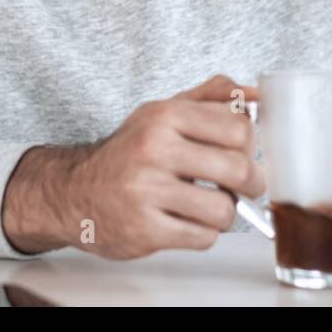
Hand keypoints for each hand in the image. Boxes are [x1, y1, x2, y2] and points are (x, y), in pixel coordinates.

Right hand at [1, 74, 262, 259]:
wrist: (74, 192)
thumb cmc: (130, 152)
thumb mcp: (164, 112)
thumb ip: (212, 97)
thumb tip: (257, 93)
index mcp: (164, 115)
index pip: (238, 127)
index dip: (251, 145)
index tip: (244, 152)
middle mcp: (154, 149)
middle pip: (238, 169)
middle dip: (252, 182)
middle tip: (246, 185)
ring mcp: (147, 191)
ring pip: (224, 209)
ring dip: (224, 212)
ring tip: (208, 205)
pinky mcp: (144, 229)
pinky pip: (203, 238)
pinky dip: (203, 233)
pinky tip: (185, 221)